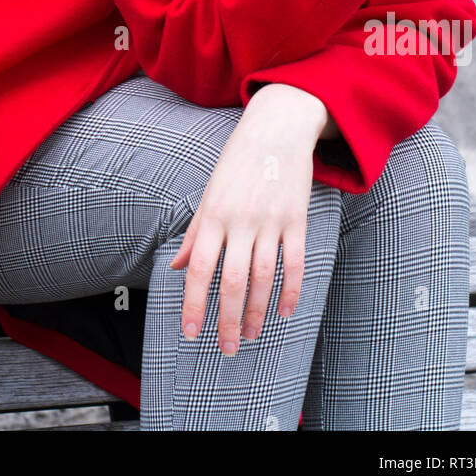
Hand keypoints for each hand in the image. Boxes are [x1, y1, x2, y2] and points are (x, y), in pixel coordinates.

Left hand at [168, 85, 326, 354]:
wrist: (277, 127)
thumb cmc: (237, 161)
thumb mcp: (209, 192)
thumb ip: (195, 232)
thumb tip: (178, 268)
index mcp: (213, 214)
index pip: (200, 269)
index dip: (194, 304)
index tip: (191, 333)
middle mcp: (240, 220)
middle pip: (232, 281)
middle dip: (227, 320)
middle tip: (226, 348)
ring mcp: (270, 220)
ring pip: (263, 277)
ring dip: (256, 312)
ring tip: (251, 335)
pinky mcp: (296, 219)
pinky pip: (295, 263)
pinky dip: (291, 291)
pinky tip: (284, 312)